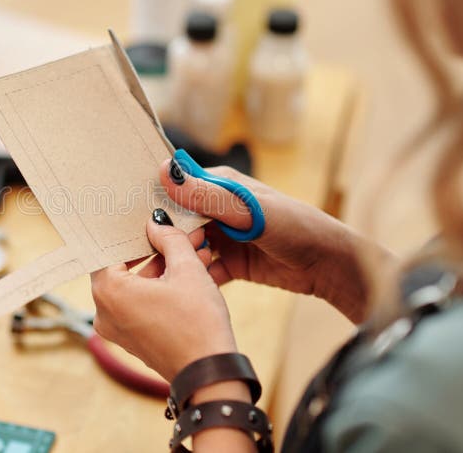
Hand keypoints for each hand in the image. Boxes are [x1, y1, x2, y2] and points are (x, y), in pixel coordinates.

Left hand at [90, 210, 236, 381]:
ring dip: (163, 267)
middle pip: (125, 267)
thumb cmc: (196, 321)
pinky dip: (161, 288)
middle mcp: (104, 312)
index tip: (151, 221)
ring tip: (194, 251)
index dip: (134, 233)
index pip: (111, 249)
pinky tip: (190, 273)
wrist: (210, 373)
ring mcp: (118, 329)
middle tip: (180, 234)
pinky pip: (141, 304)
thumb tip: (157, 223)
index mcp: (108, 291)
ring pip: (137, 285)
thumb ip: (169, 239)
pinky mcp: (134, 339)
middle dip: (155, 249)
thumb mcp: (187, 269)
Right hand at [163, 159, 395, 322]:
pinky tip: (184, 290)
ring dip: (175, 262)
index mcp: (219, 185)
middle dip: (161, 239)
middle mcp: (217, 209)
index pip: (177, 189)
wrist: (328, 264)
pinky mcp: (230, 263)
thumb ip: (206, 195)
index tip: (135, 222)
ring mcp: (224, 237)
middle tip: (144, 258)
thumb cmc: (294, 225)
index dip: (156, 205)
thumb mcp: (248, 209)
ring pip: (187, 249)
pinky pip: (202, 271)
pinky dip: (194, 279)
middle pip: (177, 222)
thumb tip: (165, 172)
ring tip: (160, 277)